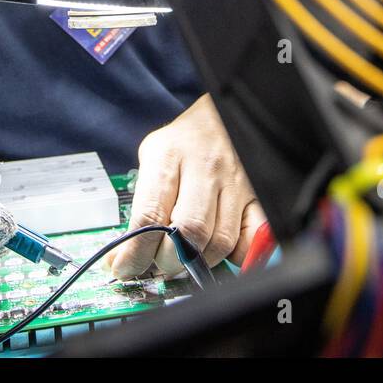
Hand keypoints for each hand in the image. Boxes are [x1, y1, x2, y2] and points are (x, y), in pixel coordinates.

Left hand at [107, 94, 264, 279]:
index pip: (149, 217)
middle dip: (168, 262)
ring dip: (198, 262)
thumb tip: (123, 258)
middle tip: (157, 264)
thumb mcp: (151, 158)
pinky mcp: (258, 193)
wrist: (223, 113)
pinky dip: (236, 256)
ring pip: (220, 241)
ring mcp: (235, 182)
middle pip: (188, 233)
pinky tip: (218, 251)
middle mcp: (204, 168)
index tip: (125, 269)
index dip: (135, 253)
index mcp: (168, 156)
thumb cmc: (183, 142)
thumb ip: (140, 206)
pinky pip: (252, 237)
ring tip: (184, 259)